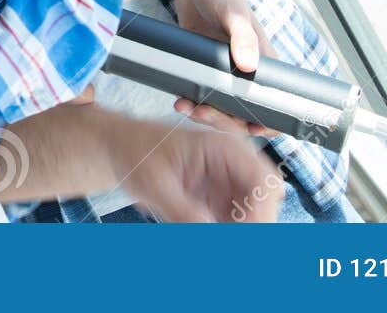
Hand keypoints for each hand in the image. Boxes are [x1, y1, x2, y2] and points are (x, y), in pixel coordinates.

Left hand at [0, 102, 281, 220]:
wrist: (120, 147)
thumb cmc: (134, 149)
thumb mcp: (154, 184)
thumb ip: (182, 210)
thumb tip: (206, 230)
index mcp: (221, 145)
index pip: (262, 180)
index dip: (260, 212)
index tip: (244, 234)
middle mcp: (232, 160)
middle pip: (265, 198)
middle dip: (253, 222)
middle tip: (228, 240)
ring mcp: (229, 179)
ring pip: (254, 213)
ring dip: (239, 228)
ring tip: (199, 228)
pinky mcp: (221, 195)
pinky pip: (237, 220)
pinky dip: (227, 230)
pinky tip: (200, 229)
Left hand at [171, 0, 276, 135]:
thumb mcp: (232, 11)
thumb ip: (242, 37)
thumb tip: (247, 66)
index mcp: (264, 63)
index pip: (274, 105)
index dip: (265, 123)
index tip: (247, 128)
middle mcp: (246, 72)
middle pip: (243, 114)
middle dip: (224, 121)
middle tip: (201, 112)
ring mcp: (224, 73)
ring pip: (221, 109)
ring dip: (205, 116)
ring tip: (185, 107)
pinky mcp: (204, 69)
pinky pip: (202, 96)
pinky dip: (192, 103)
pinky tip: (179, 100)